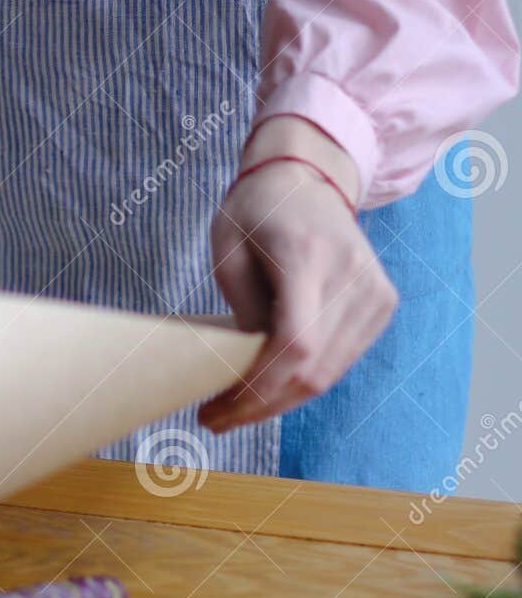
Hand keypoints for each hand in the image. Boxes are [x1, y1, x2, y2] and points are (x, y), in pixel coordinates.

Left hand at [199, 118, 396, 432]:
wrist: (308, 177)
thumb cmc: (256, 211)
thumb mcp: (228, 253)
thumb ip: (241, 310)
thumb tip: (244, 371)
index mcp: (309, 258)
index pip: (295, 347)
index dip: (258, 391)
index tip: (216, 411)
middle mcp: (353, 277)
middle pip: (313, 371)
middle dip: (260, 406)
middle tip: (213, 421)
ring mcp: (376, 292)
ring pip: (329, 374)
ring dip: (280, 401)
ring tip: (233, 409)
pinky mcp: (382, 304)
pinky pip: (342, 360)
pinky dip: (303, 381)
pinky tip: (267, 388)